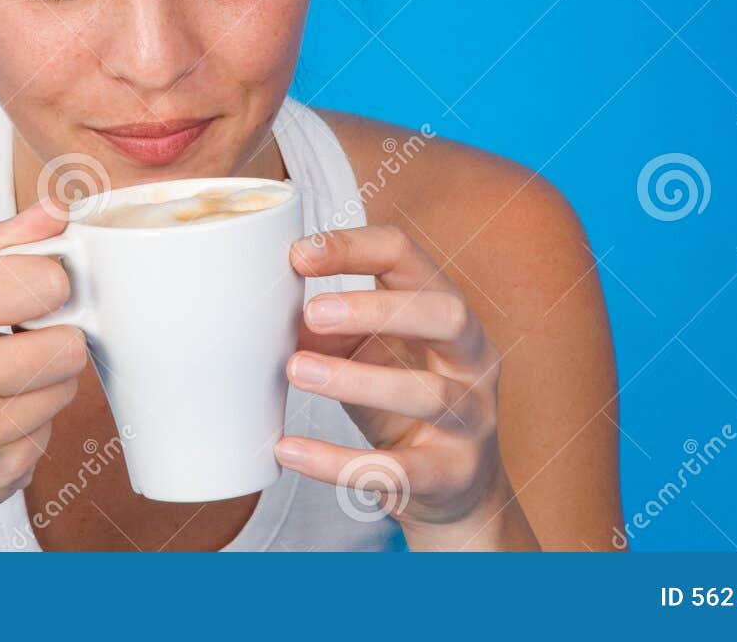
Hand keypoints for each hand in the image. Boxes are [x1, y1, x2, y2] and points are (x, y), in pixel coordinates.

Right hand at [0, 201, 87, 549]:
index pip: (47, 281)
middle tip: (12, 344)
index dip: (47, 285)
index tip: (28, 294)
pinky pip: (51, 431)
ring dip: (42, 382)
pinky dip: (27, 424)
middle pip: (69, 342)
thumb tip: (58, 211)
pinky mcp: (3, 474)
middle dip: (50, 339)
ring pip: (68, 387)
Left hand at [275, 224, 536, 549]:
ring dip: (355, 380)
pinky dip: (337, 461)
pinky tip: (289, 450)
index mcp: (448, 312)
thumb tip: (263, 311)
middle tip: (313, 313)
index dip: (354, 248)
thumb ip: (329, 330)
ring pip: (426, 392)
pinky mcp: (452, 473)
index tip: (298, 255)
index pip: (409, 258)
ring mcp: (471, 417)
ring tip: (296, 370)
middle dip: (376, 309)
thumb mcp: (368, 355)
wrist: (455, 487)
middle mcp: (473, 358)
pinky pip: (396, 469)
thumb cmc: (404, 402)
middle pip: (445, 314)